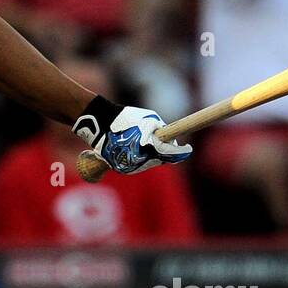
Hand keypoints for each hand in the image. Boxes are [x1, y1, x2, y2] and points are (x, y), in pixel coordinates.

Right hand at [73, 98, 191, 174]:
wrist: (99, 125)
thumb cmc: (124, 120)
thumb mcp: (147, 120)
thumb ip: (161, 129)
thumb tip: (169, 139)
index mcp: (148, 149)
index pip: (170, 153)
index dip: (182, 152)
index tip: (188, 149)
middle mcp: (140, 162)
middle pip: (161, 159)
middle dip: (165, 151)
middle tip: (164, 140)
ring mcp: (130, 167)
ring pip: (149, 163)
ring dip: (152, 154)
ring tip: (144, 141)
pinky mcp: (122, 168)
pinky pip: (138, 164)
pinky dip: (141, 157)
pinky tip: (136, 147)